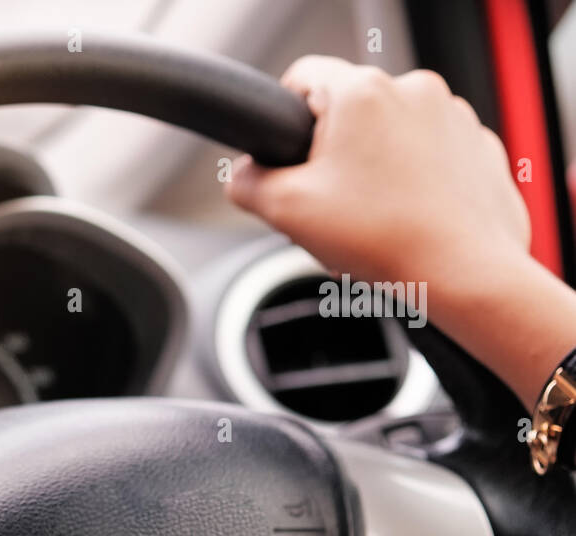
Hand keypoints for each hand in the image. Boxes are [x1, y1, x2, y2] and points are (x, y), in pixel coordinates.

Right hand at [228, 56, 530, 315]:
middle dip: (331, 157)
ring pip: (389, 134)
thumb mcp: (285, 211)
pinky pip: (429, 155)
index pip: (300, 77)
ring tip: (372, 218)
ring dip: (372, 170)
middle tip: (330, 205)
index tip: (289, 160)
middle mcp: (413, 91)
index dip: (283, 120)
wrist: (465, 272)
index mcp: (361, 94)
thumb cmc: (385, 238)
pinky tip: (406, 218)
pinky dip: (413, 182)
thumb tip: (243, 175)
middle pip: (346, 112)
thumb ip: (245, 183)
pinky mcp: (477, 146)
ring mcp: (453, 116)